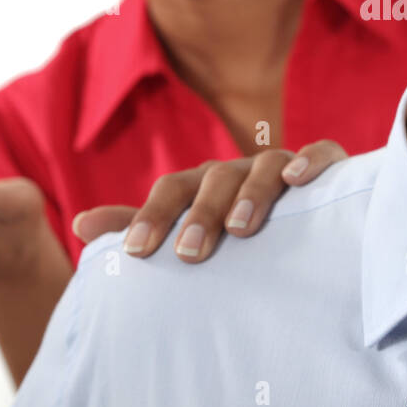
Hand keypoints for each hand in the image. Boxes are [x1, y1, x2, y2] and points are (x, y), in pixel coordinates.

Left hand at [72, 139, 348, 261]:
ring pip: (264, 166)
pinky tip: (298, 179)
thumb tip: (78, 222)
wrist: (306, 223)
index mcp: (204, 184)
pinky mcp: (327, 166)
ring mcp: (282, 165)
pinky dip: (310, 160)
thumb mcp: (187, 230)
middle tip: (190, 255)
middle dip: (201, 214)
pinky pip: (322, 152)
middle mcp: (240, 170)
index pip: (172, 190)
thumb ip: (139, 227)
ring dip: (251, 193)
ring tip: (241, 229)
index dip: (153, 216)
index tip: (138, 253)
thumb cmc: (235, 232)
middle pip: (215, 178)